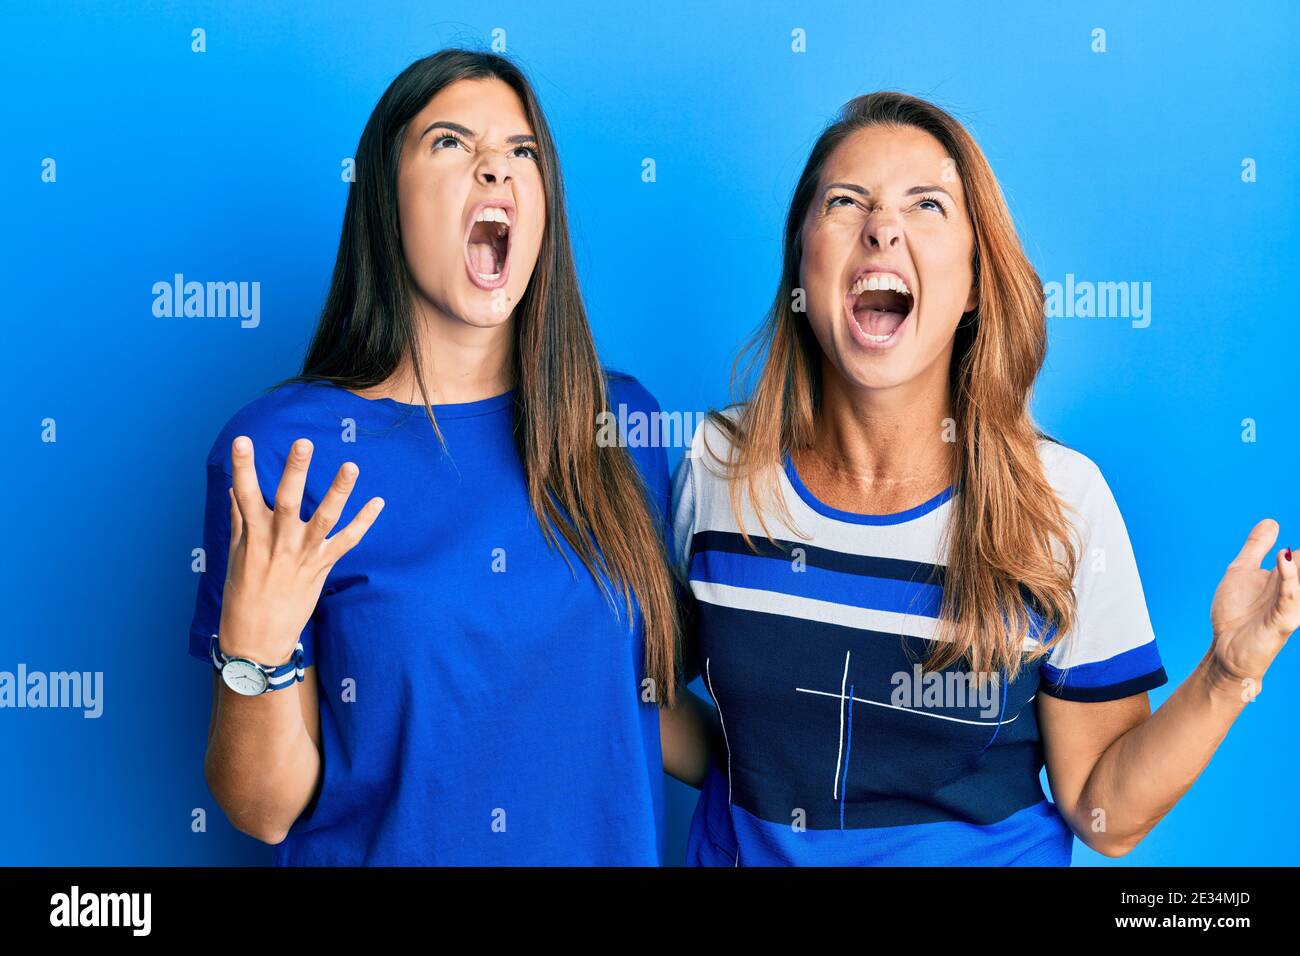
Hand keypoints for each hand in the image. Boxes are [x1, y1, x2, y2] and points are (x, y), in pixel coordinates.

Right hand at [218, 435, 383, 664]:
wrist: (257, 637)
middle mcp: (279, 542)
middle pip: (287, 500)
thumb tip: (234, 489)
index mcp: (253, 536)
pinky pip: (347, 541)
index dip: (242, 467)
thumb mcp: (236, 555)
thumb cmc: (242, 593)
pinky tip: (378, 502)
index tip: (242, 440)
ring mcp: (303, 554)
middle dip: (295, 471)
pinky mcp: (322, 566)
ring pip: (324, 518)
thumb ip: (240, 520)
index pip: (244, 495)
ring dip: (339, 491)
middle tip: (303, 442)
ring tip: (351, 466)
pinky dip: (364, 522)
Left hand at [1208, 518, 1296, 691]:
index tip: (1293, 543)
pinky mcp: (1283, 620)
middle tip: (1299, 548)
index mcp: (1287, 575)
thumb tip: (1272, 521)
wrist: (1226, 647)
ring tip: (1293, 550)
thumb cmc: (1236, 612)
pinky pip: (1291, 597)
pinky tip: (1285, 559)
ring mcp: (1290, 604)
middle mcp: (1294, 588)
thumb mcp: (1242, 571)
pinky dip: (1291, 578)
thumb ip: (1257, 547)